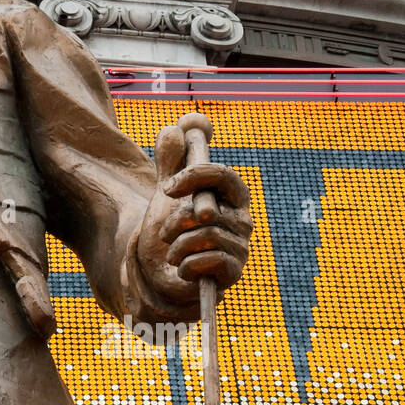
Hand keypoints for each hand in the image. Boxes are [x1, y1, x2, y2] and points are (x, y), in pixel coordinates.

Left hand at [135, 115, 252, 310]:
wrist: (163, 275)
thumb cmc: (171, 231)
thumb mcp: (166, 194)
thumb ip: (169, 162)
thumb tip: (173, 129)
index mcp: (230, 196)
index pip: (222, 175)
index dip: (193, 176)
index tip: (166, 188)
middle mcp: (241, 219)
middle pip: (207, 209)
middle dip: (176, 221)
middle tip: (164, 233)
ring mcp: (240, 247)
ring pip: (204, 236)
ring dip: (176, 247)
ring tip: (172, 254)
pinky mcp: (234, 272)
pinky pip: (208, 261)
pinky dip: (186, 266)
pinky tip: (183, 270)